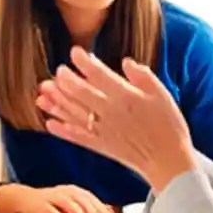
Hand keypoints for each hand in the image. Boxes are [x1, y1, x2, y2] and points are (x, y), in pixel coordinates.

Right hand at [0, 183, 112, 212]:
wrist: (23, 199)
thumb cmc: (48, 204)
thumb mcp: (68, 205)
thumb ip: (84, 209)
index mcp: (71, 191)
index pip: (87, 196)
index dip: (98, 205)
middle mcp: (62, 192)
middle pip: (77, 196)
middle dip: (88, 206)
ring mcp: (49, 196)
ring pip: (63, 199)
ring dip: (73, 208)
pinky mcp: (37, 203)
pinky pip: (46, 207)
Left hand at [35, 47, 197, 191]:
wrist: (169, 160)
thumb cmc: (169, 125)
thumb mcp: (162, 95)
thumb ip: (143, 77)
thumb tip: (126, 62)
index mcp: (127, 97)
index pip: (101, 76)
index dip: (85, 63)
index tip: (75, 52)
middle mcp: (111, 113)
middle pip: (82, 94)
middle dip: (66, 81)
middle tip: (58, 71)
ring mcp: (103, 130)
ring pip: (74, 114)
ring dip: (56, 103)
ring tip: (42, 92)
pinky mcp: (100, 146)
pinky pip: (77, 137)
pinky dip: (62, 130)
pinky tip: (49, 123)